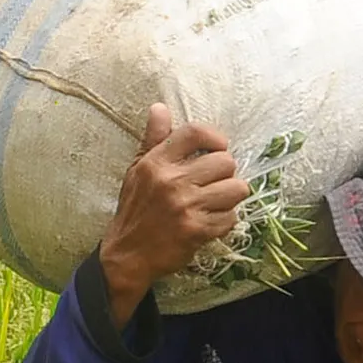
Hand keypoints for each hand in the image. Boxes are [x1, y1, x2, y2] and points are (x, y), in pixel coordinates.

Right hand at [97, 103, 245, 328]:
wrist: (126, 255)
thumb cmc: (134, 210)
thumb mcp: (137, 171)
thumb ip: (153, 140)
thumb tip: (159, 107)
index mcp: (156, 163)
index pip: (195, 133)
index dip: (215, 138)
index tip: (218, 148)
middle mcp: (171, 181)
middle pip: (225, 161)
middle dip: (225, 173)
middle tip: (213, 183)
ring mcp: (186, 207)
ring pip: (236, 188)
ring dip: (231, 197)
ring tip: (216, 202)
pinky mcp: (197, 231)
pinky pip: (231, 217)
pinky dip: (225, 221)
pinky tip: (210, 222)